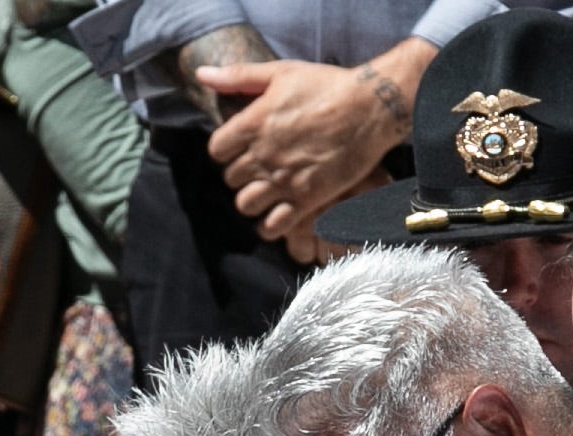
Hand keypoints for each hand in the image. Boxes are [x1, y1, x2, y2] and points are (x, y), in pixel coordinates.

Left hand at [200, 58, 412, 241]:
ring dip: (253, 200)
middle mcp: (263, 154)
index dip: (227, 150)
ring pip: (246, 205)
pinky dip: (271, 225)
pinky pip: (273, 225)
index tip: (241, 147)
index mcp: (253, 124)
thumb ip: (238, 76)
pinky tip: (279, 215)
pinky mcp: (306, 199)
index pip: (217, 150)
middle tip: (259, 169)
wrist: (370, 107)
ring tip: (268, 193)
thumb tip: (202, 75)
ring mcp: (284, 179)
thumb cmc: (327, 86)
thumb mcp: (281, 72)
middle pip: (231, 179)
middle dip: (242, 175)